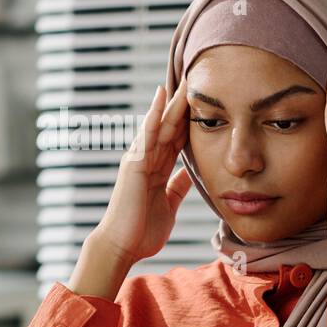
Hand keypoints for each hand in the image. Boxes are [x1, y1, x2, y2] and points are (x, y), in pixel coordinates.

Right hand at [95, 76, 192, 263]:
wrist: (122, 247)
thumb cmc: (142, 230)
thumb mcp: (168, 204)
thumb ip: (177, 187)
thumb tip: (190, 174)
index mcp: (157, 169)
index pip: (177, 138)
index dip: (189, 120)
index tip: (204, 101)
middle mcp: (147, 159)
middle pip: (169, 126)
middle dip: (183, 105)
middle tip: (196, 81)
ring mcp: (139, 159)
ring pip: (159, 124)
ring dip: (171, 102)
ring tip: (183, 80)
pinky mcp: (134, 163)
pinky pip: (146, 134)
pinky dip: (153, 115)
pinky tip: (161, 97)